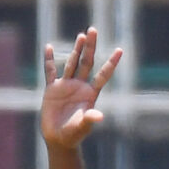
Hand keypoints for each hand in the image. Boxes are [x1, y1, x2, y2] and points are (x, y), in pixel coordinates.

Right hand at [41, 27, 122, 150]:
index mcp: (91, 93)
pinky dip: (48, 60)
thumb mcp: (83, 126)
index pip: (103, 74)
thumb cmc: (74, 134)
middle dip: (91, 47)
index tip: (121, 49)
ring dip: (76, 49)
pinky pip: (50, 71)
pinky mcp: (52, 89)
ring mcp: (66, 86)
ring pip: (71, 63)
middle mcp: (80, 86)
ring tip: (82, 35)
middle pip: (87, 62)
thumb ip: (90, 119)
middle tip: (94, 30)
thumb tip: (99, 116)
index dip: (111, 62)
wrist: (58, 138)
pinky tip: (48, 46)